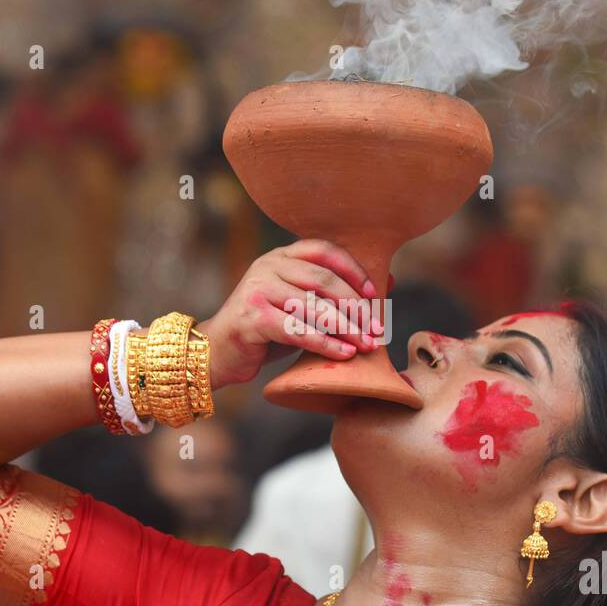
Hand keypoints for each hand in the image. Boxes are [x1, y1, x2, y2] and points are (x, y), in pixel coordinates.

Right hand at [197, 239, 384, 388]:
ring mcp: (258, 289)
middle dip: (355, 306)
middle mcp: (268, 266)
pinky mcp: (252, 317)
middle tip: (377, 329)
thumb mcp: (301, 306)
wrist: (218, 352)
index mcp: (281, 256)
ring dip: (345, 328)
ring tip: (366, 345)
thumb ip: (333, 294)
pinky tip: (344, 354)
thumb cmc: (265, 329)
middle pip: (323, 280)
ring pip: (313, 306)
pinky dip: (325, 343)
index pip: (324, 251)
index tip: (375, 294)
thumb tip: (388, 281)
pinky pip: (297, 329)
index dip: (353, 269)